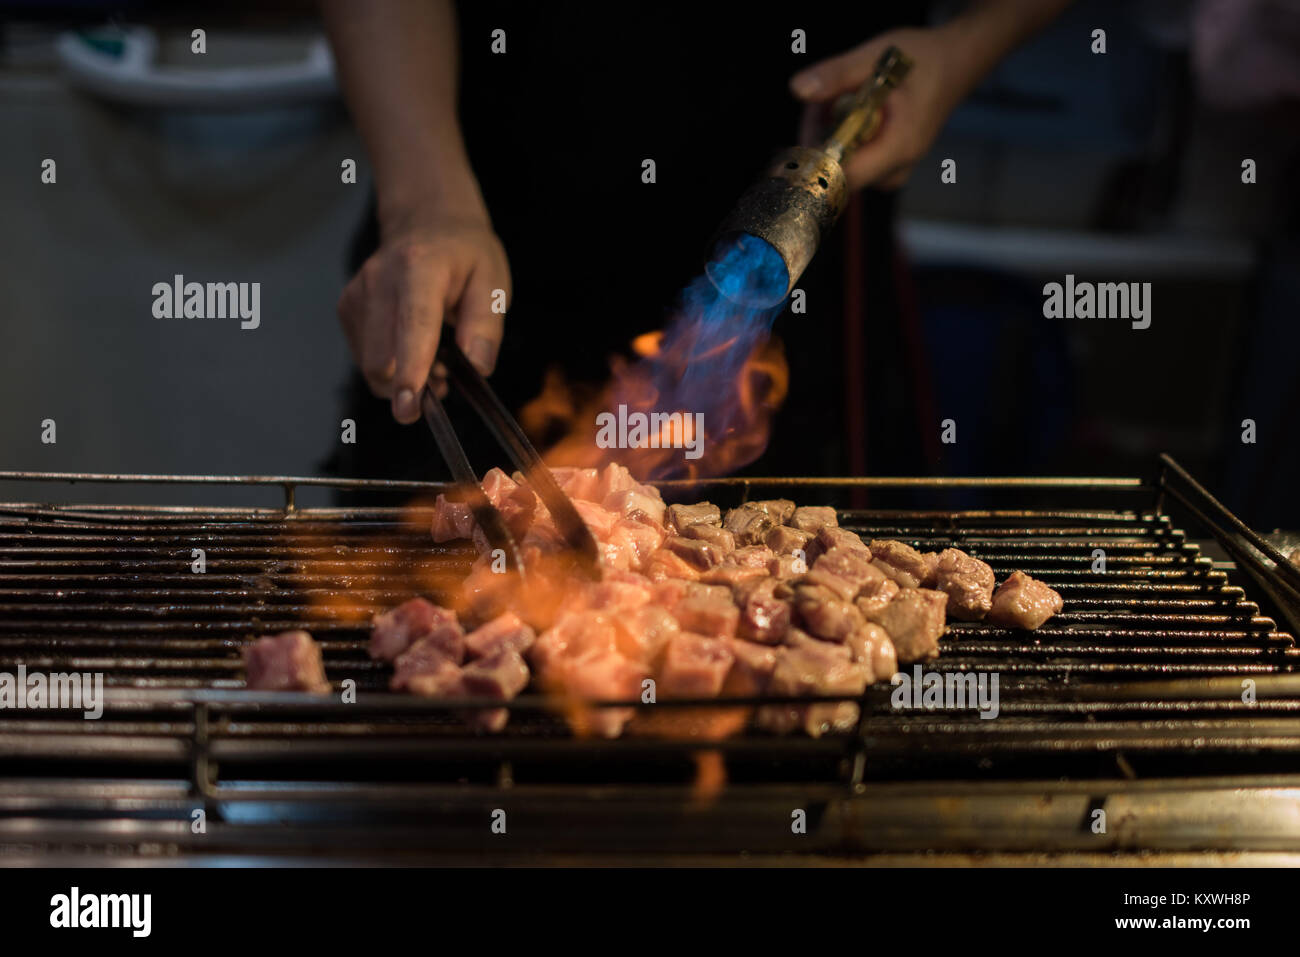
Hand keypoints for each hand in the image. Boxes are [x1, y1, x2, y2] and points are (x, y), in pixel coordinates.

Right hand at [338, 210, 510, 423]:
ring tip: (433, 364)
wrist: (426, 221)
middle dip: (411, 387)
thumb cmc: (464, 254)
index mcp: (420, 269)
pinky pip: (365, 357)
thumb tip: (478, 367)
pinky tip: (410, 352)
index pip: (413, 325)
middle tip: (444, 383)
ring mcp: (357, 293)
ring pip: (371, 365)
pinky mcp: (347, 307)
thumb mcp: (492, 281)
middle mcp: (379, 280)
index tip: (409, 404)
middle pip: (382, 357)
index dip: (412, 368)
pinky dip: (389, 367)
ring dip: (401, 380)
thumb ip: (485, 325)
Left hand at [790, 25, 977, 191]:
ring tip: (842, 98)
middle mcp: (898, 168)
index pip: (844, 176)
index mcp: (899, 147)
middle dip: (822, 137)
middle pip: (839, 172)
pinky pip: (856, 161)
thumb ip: (837, 75)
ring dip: (831, 134)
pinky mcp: (890, 166)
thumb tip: (798, 90)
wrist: (954, 63)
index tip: (811, 124)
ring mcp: (895, 170)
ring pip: (845, 166)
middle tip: (825, 100)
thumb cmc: (922, 59)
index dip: (818, 157)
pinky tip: (852, 109)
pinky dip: (845, 136)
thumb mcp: (875, 57)